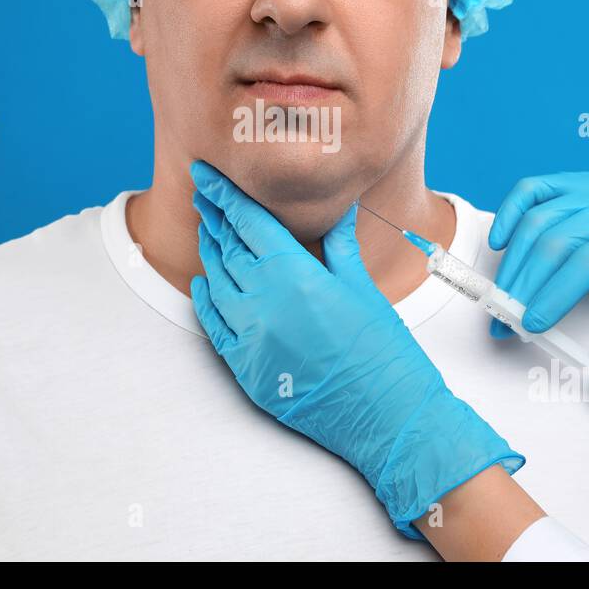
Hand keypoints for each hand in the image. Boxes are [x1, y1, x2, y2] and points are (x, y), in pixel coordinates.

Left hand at [188, 160, 523, 538]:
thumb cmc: (383, 349)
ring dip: (209, 254)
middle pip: (227, 248)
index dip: (223, 194)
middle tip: (201, 194)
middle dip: (213, 218)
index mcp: (295, 274)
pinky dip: (205, 301)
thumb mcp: (361, 287)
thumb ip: (338, 244)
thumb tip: (340, 208)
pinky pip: (214, 326)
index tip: (204, 173)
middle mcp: (264, 302)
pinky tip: (202, 284)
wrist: (387, 415)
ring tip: (206, 231)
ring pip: (216, 284)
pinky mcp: (247, 368)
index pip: (247, 222)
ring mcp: (251, 337)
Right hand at [487, 172, 588, 393]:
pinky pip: (534, 188)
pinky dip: (510, 211)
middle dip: (524, 283)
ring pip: (539, 217)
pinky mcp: (578, 183)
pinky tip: (499, 242)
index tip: (532, 325)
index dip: (555, 293)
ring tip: (501, 296)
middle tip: (504, 319)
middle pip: (556, 239)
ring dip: (514, 259)